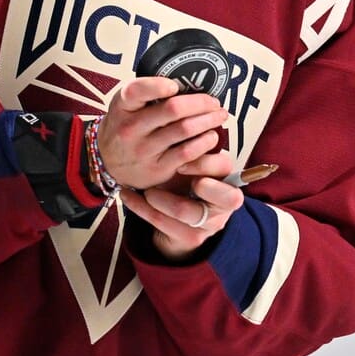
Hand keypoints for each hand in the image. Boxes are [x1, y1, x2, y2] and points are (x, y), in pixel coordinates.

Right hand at [95, 78, 228, 192]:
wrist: (106, 160)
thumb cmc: (122, 126)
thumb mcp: (124, 105)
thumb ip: (146, 94)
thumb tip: (185, 83)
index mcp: (122, 106)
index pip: (136, 91)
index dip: (158, 86)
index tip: (175, 85)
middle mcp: (131, 128)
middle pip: (172, 109)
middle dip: (200, 103)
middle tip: (214, 102)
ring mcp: (144, 150)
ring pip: (184, 130)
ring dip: (208, 121)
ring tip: (218, 116)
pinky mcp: (157, 168)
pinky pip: (187, 153)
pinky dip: (204, 142)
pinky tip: (210, 136)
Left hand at [119, 150, 243, 259]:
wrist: (180, 221)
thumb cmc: (184, 183)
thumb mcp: (189, 166)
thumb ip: (187, 147)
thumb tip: (170, 117)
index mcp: (227, 180)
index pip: (226, 168)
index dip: (205, 163)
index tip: (180, 160)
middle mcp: (223, 205)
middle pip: (227, 197)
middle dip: (203, 185)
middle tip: (176, 172)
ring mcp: (209, 224)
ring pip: (188, 212)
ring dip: (162, 198)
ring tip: (147, 189)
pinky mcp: (190, 238)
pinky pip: (163, 223)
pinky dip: (141, 207)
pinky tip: (127, 195)